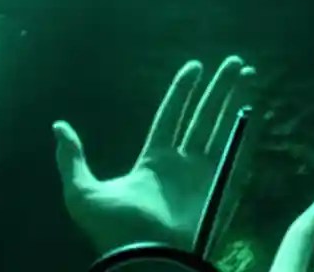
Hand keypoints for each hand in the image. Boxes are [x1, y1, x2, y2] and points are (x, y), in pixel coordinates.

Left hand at [53, 55, 255, 252]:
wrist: (145, 261)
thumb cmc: (115, 230)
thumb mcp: (81, 192)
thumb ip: (71, 159)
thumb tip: (58, 125)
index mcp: (155, 160)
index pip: (171, 115)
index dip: (183, 90)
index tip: (195, 66)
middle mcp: (184, 164)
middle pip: (204, 116)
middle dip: (220, 89)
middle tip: (234, 62)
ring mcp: (206, 175)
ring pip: (224, 128)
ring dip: (237, 101)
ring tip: (247, 73)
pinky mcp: (223, 189)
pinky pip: (239, 155)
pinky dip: (249, 134)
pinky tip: (256, 110)